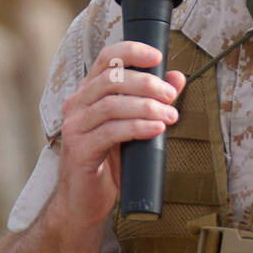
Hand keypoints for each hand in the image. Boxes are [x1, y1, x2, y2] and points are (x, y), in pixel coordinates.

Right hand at [51, 41, 186, 227]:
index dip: (131, 51)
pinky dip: (137, 127)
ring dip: (146, 107)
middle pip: (111, 79)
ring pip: (111, 104)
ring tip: (170, 116)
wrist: (84, 200)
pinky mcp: (79, 149)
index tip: (157, 56)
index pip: (106, 59)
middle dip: (147, 83)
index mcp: (89, 92)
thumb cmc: (110, 160)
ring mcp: (75, 126)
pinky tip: (156, 129)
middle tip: (171, 95)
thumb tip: (177, 77)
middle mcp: (77, 104)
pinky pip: (110, 131)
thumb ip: (153, 100)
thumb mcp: (134, 125)